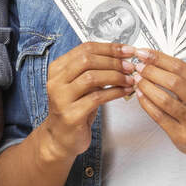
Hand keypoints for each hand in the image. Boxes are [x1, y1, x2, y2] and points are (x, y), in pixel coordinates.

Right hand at [34, 41, 133, 160]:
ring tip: (130, 79)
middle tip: (130, 66)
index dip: (109, 48)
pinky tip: (124, 91)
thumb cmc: (74, 109)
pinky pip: (97, 98)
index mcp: (58, 68)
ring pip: (91, 77)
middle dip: (113, 61)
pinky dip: (114, 92)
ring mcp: (61, 98)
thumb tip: (121, 56)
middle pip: (87, 60)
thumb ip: (94, 70)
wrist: (61, 137)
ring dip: (115, 77)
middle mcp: (56, 81)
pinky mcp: (71, 114)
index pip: (85, 48)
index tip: (127, 50)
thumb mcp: (81, 85)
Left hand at [130, 49, 185, 164]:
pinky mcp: (182, 135)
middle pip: (173, 82)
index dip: (160, 59)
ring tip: (137, 80)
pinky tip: (140, 96)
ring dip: (147, 87)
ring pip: (165, 99)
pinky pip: (159, 116)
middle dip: (151, 71)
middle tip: (139, 67)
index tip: (145, 53)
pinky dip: (147, 104)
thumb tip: (157, 62)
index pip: (181, 68)